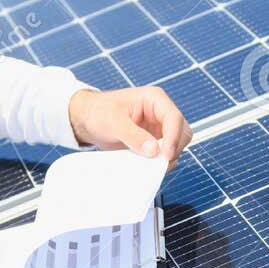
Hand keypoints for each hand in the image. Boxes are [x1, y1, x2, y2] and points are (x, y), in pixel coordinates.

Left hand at [68, 86, 192, 167]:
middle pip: (182, 133)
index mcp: (155, 100)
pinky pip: (163, 155)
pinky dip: (158, 163)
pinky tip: (145, 168)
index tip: (166, 155)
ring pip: (175, 146)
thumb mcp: (114, 122)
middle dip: (173, 149)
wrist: (86, 120)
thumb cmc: (99, 112)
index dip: (174, 137)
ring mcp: (158, 129)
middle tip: (159, 164)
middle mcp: (160, 114)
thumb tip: (154, 150)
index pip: (174, 118)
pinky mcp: (152, 143)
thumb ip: (133, 136)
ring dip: (166, 158)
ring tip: (149, 167)